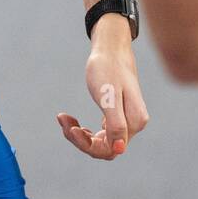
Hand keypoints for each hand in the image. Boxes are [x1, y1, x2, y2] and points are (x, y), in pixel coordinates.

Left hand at [57, 18, 149, 159]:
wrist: (110, 48)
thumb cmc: (108, 69)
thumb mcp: (108, 97)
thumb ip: (116, 125)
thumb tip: (119, 150)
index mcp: (134, 122)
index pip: (110, 150)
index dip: (87, 144)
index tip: (70, 128)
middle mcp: (133, 125)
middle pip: (104, 148)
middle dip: (80, 139)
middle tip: (64, 120)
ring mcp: (126, 121)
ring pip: (100, 142)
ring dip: (79, 134)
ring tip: (64, 118)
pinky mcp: (117, 115)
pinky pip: (100, 133)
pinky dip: (83, 129)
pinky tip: (71, 120)